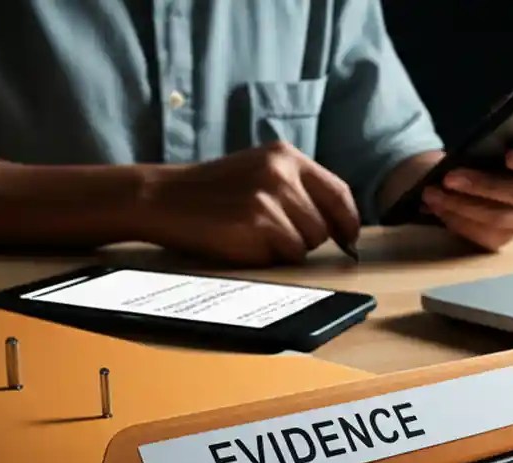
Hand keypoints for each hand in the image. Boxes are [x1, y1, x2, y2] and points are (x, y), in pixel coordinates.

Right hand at [135, 141, 359, 265]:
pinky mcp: (259, 222)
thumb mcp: (258, 173)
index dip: (348, 221)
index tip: (348, 238)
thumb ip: (296, 189)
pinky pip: (287, 254)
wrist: (163, 197)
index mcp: (286, 156)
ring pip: (309, 242)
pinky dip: (271, 256)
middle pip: (325, 224)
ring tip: (255, 236)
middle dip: (309, 239)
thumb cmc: (212, 193)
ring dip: (288, 249)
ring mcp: (271, 196)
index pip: (338, 192)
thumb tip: (338, 225)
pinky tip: (245, 242)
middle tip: (275, 237)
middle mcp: (283, 172)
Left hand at [423, 136, 512, 250]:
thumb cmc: (492, 143)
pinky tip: (438, 208)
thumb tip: (478, 144)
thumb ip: (495, 133)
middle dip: (483, 186)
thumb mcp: (495, 131)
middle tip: (450, 178)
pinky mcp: (512, 235)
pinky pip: (488, 236)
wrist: (478, 166)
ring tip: (434, 194)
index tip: (508, 157)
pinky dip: (459, 222)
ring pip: (503, 219)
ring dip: (463, 207)